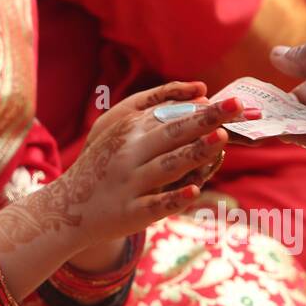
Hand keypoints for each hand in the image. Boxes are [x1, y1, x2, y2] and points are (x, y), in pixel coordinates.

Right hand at [55, 82, 251, 246]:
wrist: (68, 206)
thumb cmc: (104, 165)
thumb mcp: (120, 132)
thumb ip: (155, 112)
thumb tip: (200, 94)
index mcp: (130, 131)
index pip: (173, 116)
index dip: (205, 110)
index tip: (235, 102)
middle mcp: (129, 154)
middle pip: (173, 133)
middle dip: (206, 119)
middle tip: (237, 106)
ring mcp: (129, 183)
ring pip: (167, 166)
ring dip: (194, 153)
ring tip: (221, 140)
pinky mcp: (130, 212)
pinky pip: (156, 204)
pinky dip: (174, 198)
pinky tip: (194, 191)